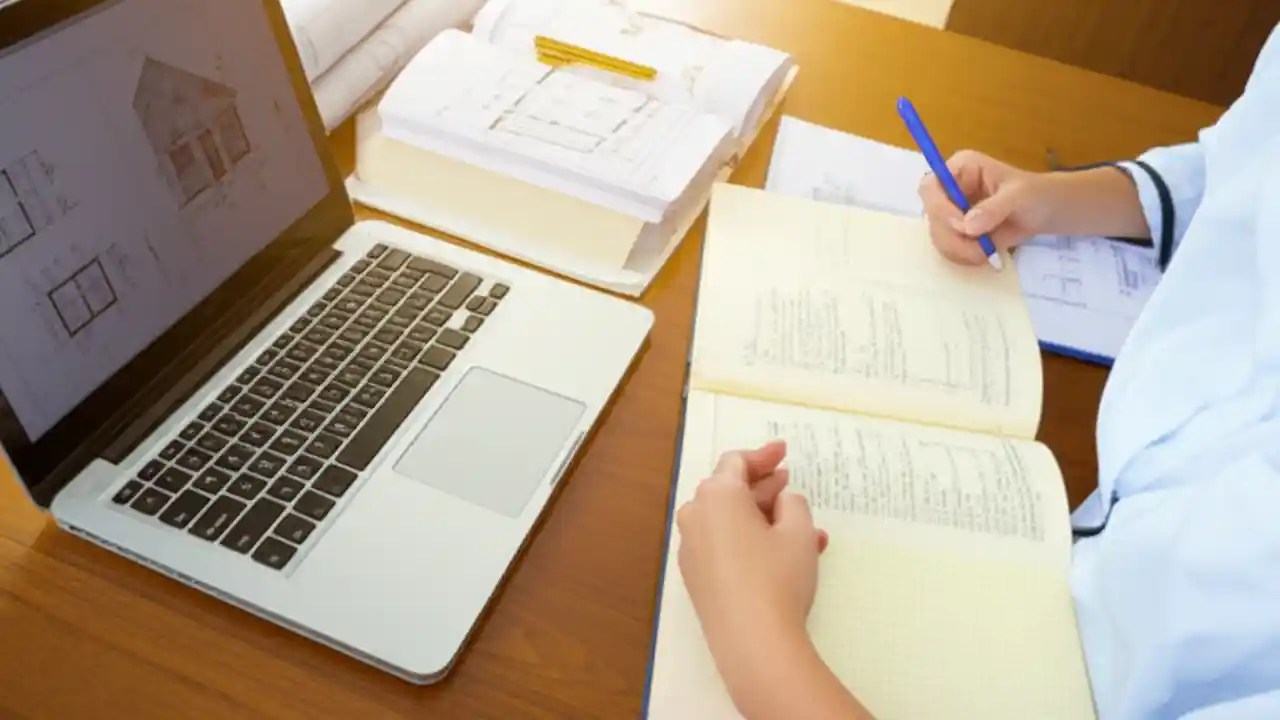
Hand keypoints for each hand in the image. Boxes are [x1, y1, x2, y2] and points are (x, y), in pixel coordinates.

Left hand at [676, 442, 827, 691]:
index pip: (737, 463)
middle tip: (788, 484)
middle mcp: (696, 516)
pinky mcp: (696, 576)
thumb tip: (780, 499)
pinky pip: (723, 545)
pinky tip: (784, 555)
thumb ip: (792, 504)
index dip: (763, 455)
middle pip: (729, 490)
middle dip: (762, 487)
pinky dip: (750, 541)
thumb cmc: (778, 577)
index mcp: (716, 495)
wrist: (753, 642)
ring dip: (763, 519)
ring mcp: (691, 548)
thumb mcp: (798, 532)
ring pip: (729, 521)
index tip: (784, 452)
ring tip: (803, 528)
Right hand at [918, 150, 1055, 264]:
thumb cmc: (1035, 194)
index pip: (930, 186)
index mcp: (961, 169)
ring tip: (987, 252)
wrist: (1045, 212)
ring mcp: (951, 213)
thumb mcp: (1019, 195)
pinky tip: (984, 254)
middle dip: (953, 236)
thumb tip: (967, 226)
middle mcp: (949, 189)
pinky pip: (948, 249)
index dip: (939, 208)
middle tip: (980, 249)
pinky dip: (964, 256)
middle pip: (931, 216)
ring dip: (960, 250)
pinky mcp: (956, 233)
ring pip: (938, 236)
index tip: (962, 226)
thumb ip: (994, 208)